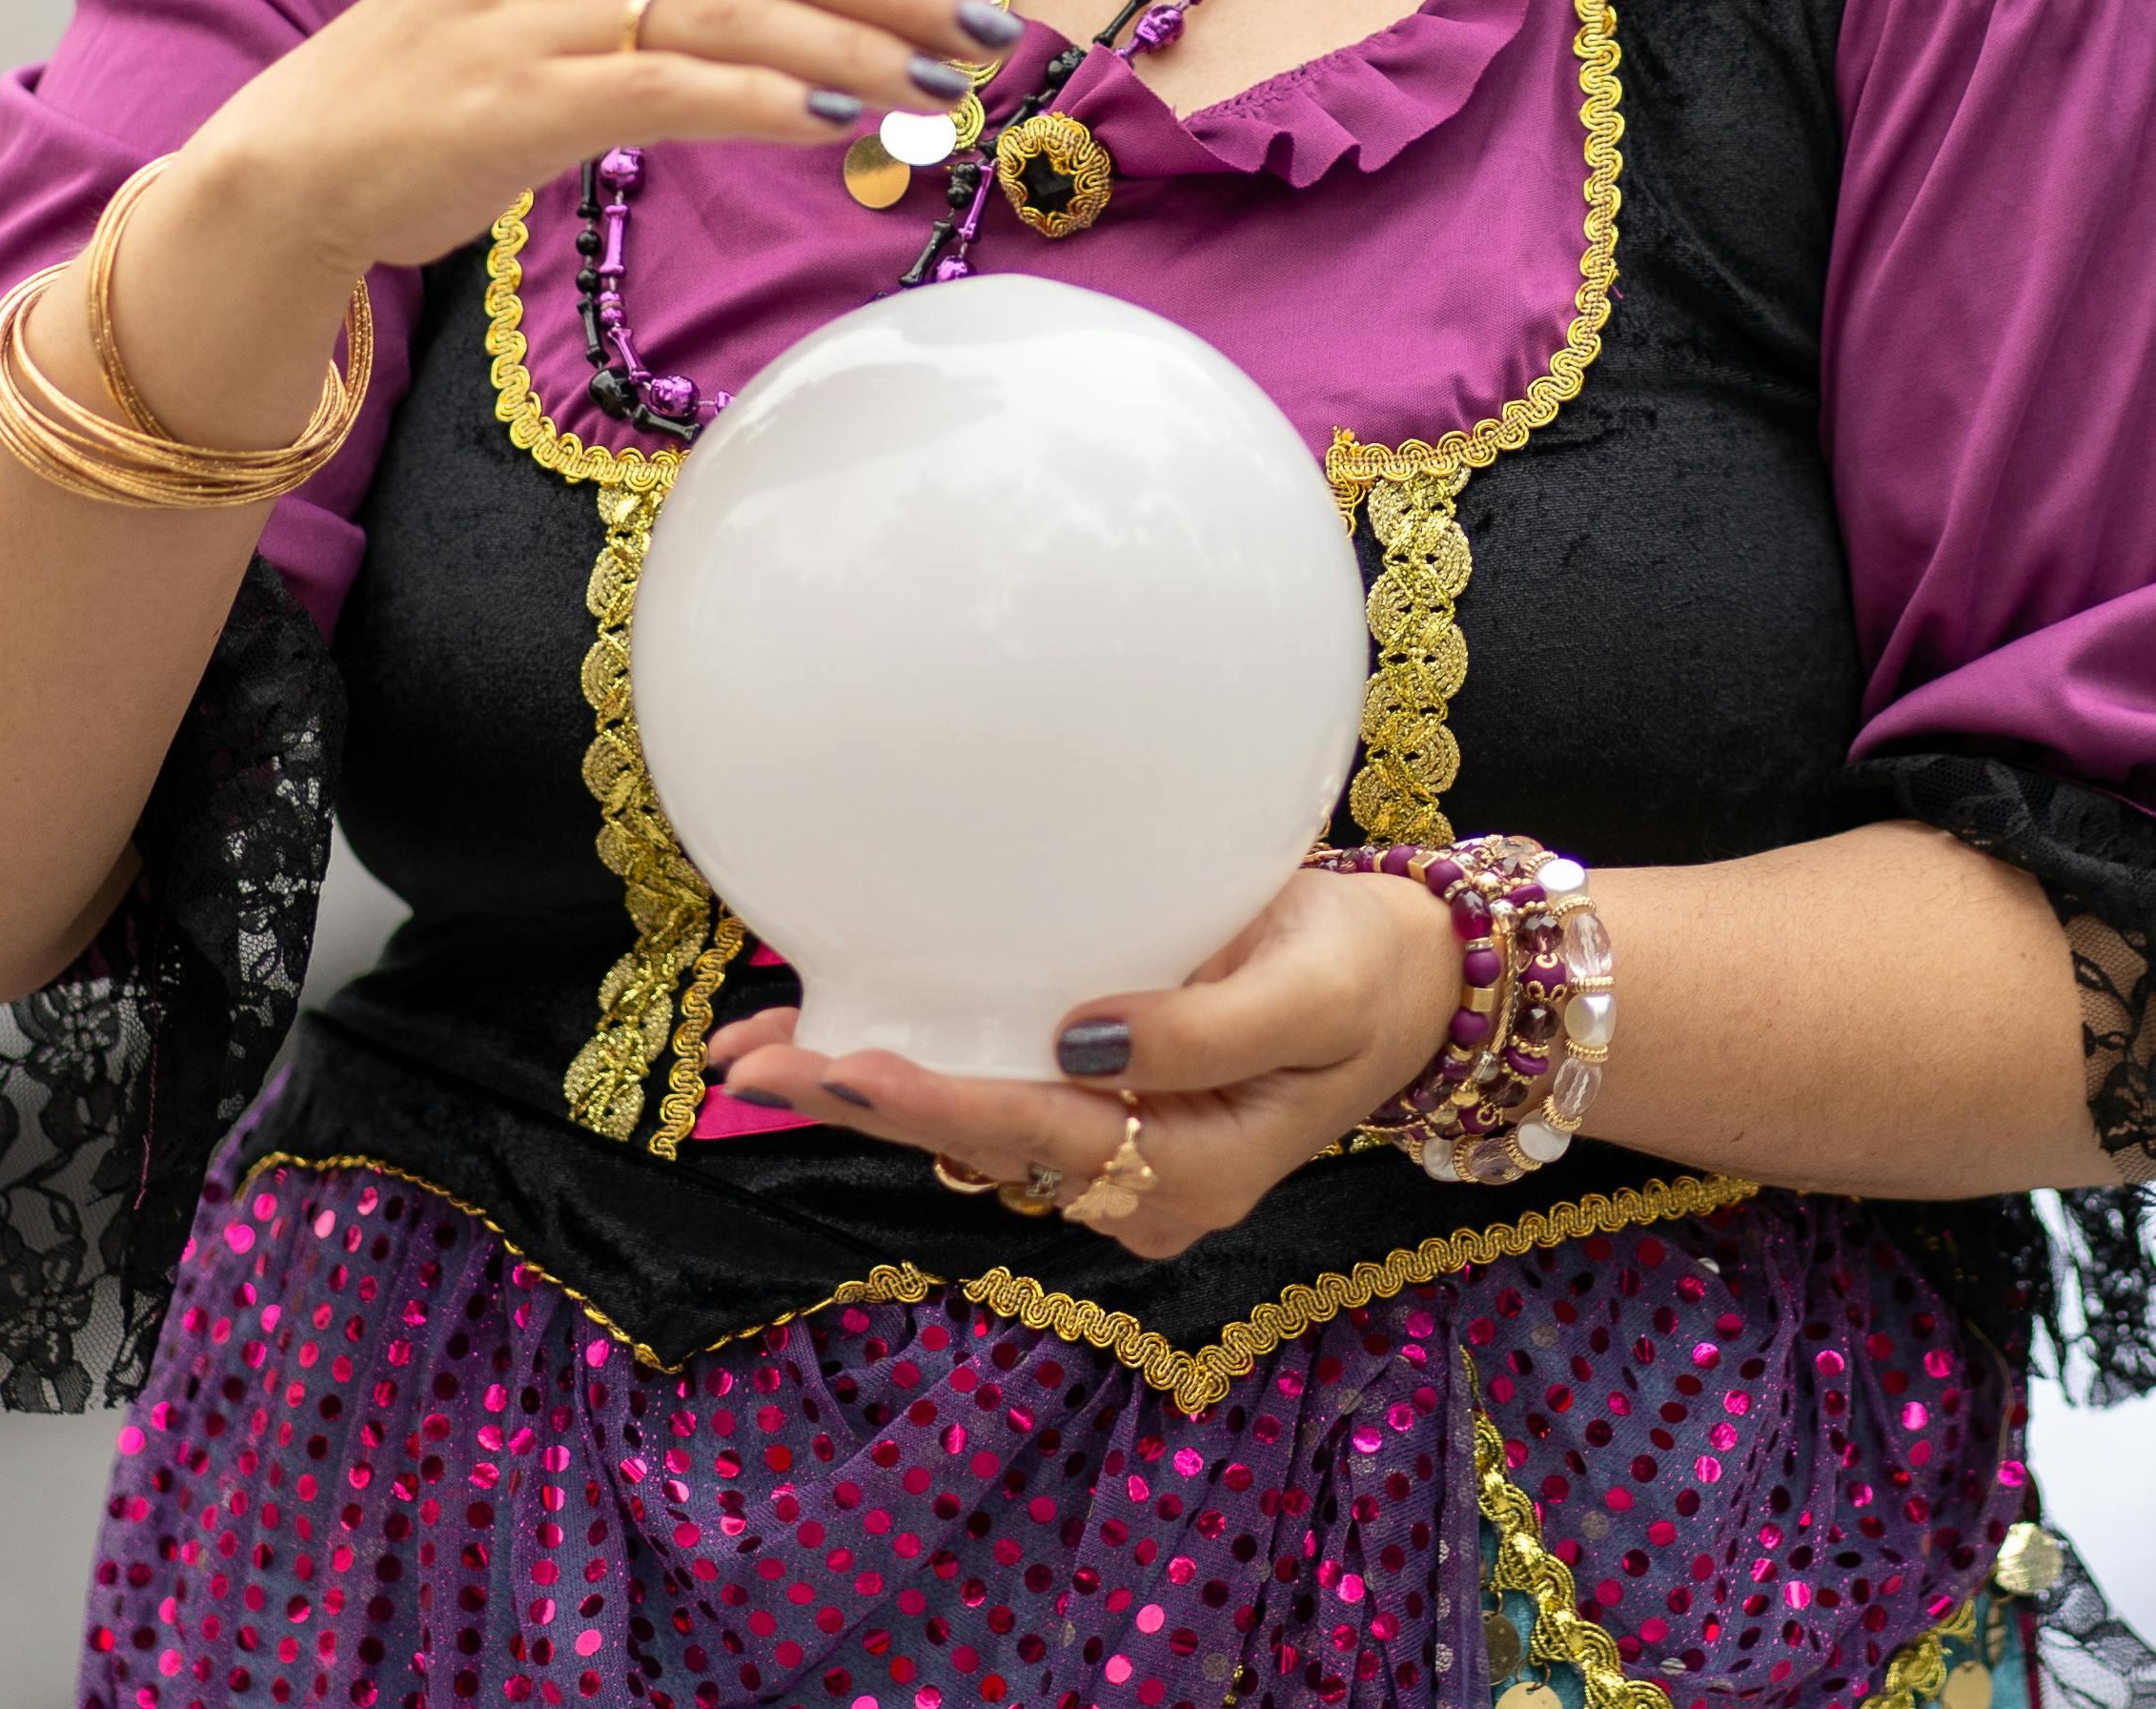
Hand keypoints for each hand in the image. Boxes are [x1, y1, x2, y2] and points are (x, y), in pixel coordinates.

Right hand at [181, 0, 1005, 286]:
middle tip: (990, 29)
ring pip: (743, 8)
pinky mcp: (523, 96)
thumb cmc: (467, 52)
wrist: (310, 150)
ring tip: (946, 87)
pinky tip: (843, 122)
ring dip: (864, 48)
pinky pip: (677, 86)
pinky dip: (772, 99)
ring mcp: (543, 2)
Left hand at [703, 864, 1461, 1262]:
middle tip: (743, 1068)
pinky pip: (990, 1086)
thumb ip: (1199, 1031)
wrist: (1411, 983)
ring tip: (749, 1052)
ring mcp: (1111, 1147)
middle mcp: (1131, 1181)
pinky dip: (910, 1057)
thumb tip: (1078, 1037)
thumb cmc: (1365, 973)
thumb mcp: (1306, 993)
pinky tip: (833, 1023)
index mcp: (1185, 1173)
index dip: (927, 1101)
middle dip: (855, 1102)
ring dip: (861, 1086)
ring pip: (965, 1121)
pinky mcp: (1098, 1097)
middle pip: (972, 1141)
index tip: (838, 1066)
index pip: (1030, 1131)